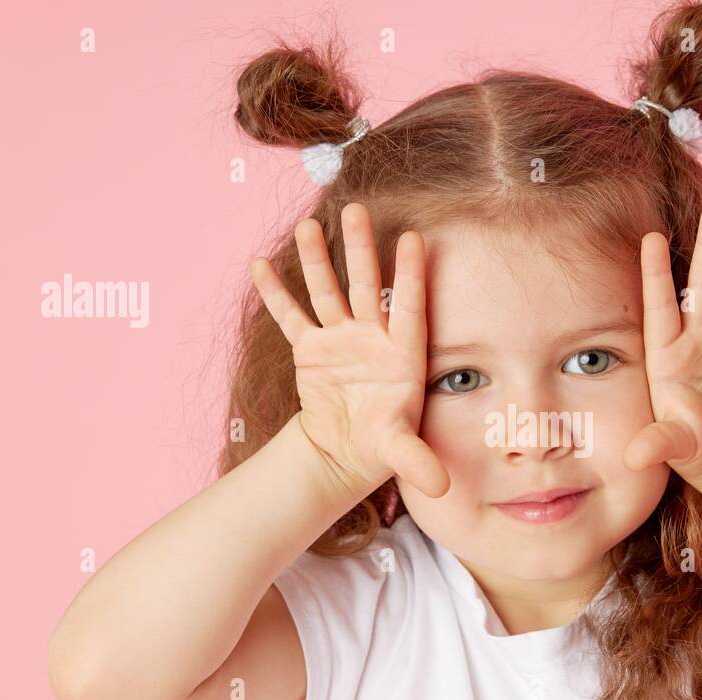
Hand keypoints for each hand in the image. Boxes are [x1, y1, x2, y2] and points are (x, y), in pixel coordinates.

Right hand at [250, 203, 449, 498]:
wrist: (347, 454)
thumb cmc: (382, 446)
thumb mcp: (401, 451)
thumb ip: (417, 461)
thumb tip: (440, 487)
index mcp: (401, 354)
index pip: (409, 305)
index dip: (411, 275)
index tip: (416, 238)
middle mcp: (371, 338)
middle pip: (367, 285)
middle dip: (361, 249)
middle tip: (357, 210)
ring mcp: (339, 340)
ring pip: (328, 292)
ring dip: (317, 260)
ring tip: (309, 224)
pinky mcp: (310, 351)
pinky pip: (291, 317)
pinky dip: (277, 293)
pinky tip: (261, 264)